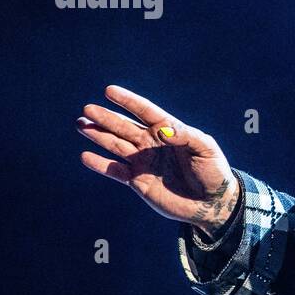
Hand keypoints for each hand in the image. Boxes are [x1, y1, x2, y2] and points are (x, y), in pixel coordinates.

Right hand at [77, 84, 240, 238]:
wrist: (212, 203)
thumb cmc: (214, 172)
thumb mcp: (205, 149)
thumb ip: (185, 136)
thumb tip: (162, 130)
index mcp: (169, 131)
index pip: (145, 111)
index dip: (128, 101)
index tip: (109, 90)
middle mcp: (152, 143)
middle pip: (124, 126)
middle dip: (106, 118)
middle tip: (87, 109)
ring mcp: (143, 162)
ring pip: (115, 144)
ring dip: (98, 134)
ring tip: (81, 124)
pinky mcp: (137, 181)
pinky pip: (115, 170)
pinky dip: (100, 164)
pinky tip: (85, 156)